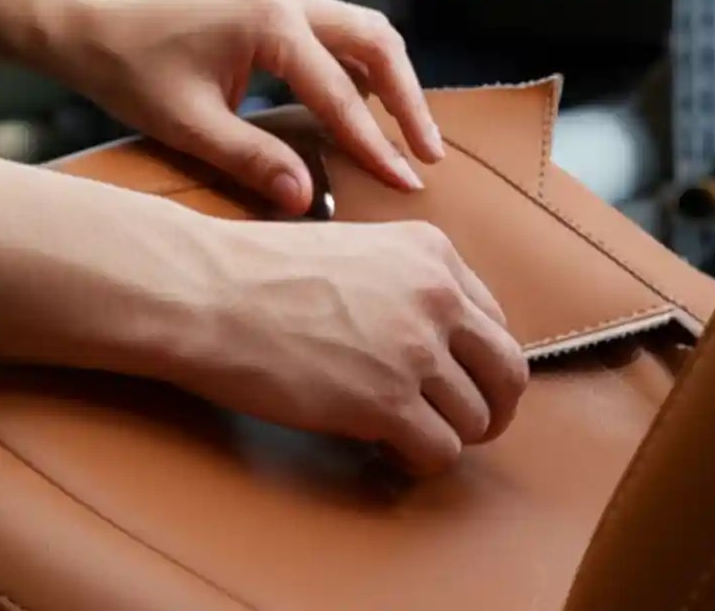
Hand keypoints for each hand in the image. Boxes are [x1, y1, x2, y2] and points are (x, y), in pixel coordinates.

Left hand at [46, 0, 443, 214]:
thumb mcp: (189, 126)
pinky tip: (367, 110)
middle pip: (378, 45)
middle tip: (428, 156)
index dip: (375, 144)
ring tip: (410, 137)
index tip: (405, 183)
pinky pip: (341, 33)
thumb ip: (252, 160)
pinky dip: (364, 69)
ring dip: (393, 82)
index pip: (341, 93)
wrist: (96, 28)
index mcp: (271, 24)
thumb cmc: (133, 73)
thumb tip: (306, 199)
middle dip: (409, 102)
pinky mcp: (279, 5)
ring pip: (366, 33)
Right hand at [174, 218, 528, 476]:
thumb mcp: (355, 251)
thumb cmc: (258, 272)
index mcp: (432, 253)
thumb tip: (430, 339)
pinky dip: (420, 462)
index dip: (477, 361)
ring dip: (448, 437)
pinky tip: (386, 452)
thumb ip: (403, 284)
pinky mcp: (385, 403)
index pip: (495, 321)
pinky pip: (440, 452)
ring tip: (407, 438)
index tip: (455, 380)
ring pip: (477, 420)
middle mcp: (437, 298)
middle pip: (508, 373)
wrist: (206, 294)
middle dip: (492, 408)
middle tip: (463, 425)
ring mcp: (414, 352)